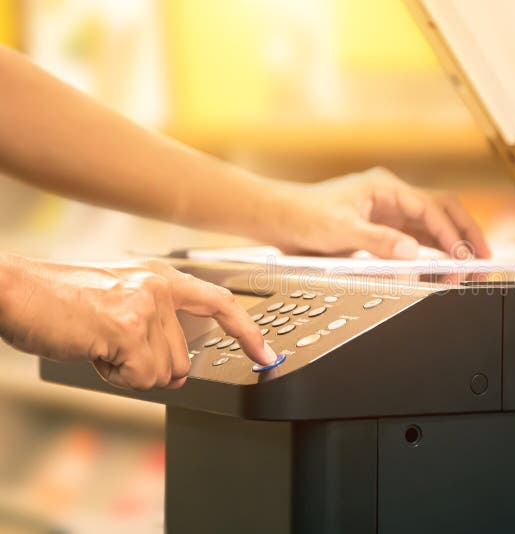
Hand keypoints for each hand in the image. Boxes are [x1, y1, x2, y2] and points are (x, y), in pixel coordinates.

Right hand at [0, 256, 274, 389]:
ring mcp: (148, 308)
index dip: (248, 331)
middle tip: (113, 346)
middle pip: (183, 358)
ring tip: (99, 343)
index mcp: (160, 278)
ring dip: (130, 371)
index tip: (266, 353)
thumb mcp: (117, 300)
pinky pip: (141, 377)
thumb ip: (155, 326)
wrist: (14, 291)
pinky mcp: (131, 330)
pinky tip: (95, 351)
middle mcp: (160, 288)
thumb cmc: (57, 299)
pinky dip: (116, 376)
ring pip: (163, 372)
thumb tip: (177, 371)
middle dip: (150, 367)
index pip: (221, 303)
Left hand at [273, 167, 490, 259]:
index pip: (431, 210)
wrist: (279, 218)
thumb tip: (413, 253)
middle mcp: (393, 197)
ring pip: (434, 226)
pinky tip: (445, 267)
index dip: (451, 235)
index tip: (463, 257)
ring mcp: (390, 213)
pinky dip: (434, 253)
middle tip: (485, 260)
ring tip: (472, 267)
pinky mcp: (384, 229)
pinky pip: (418, 239)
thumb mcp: (340, 230)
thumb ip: (377, 241)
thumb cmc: (304, 216)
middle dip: (466, 235)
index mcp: (386, 188)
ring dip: (454, 245)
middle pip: (443, 211)